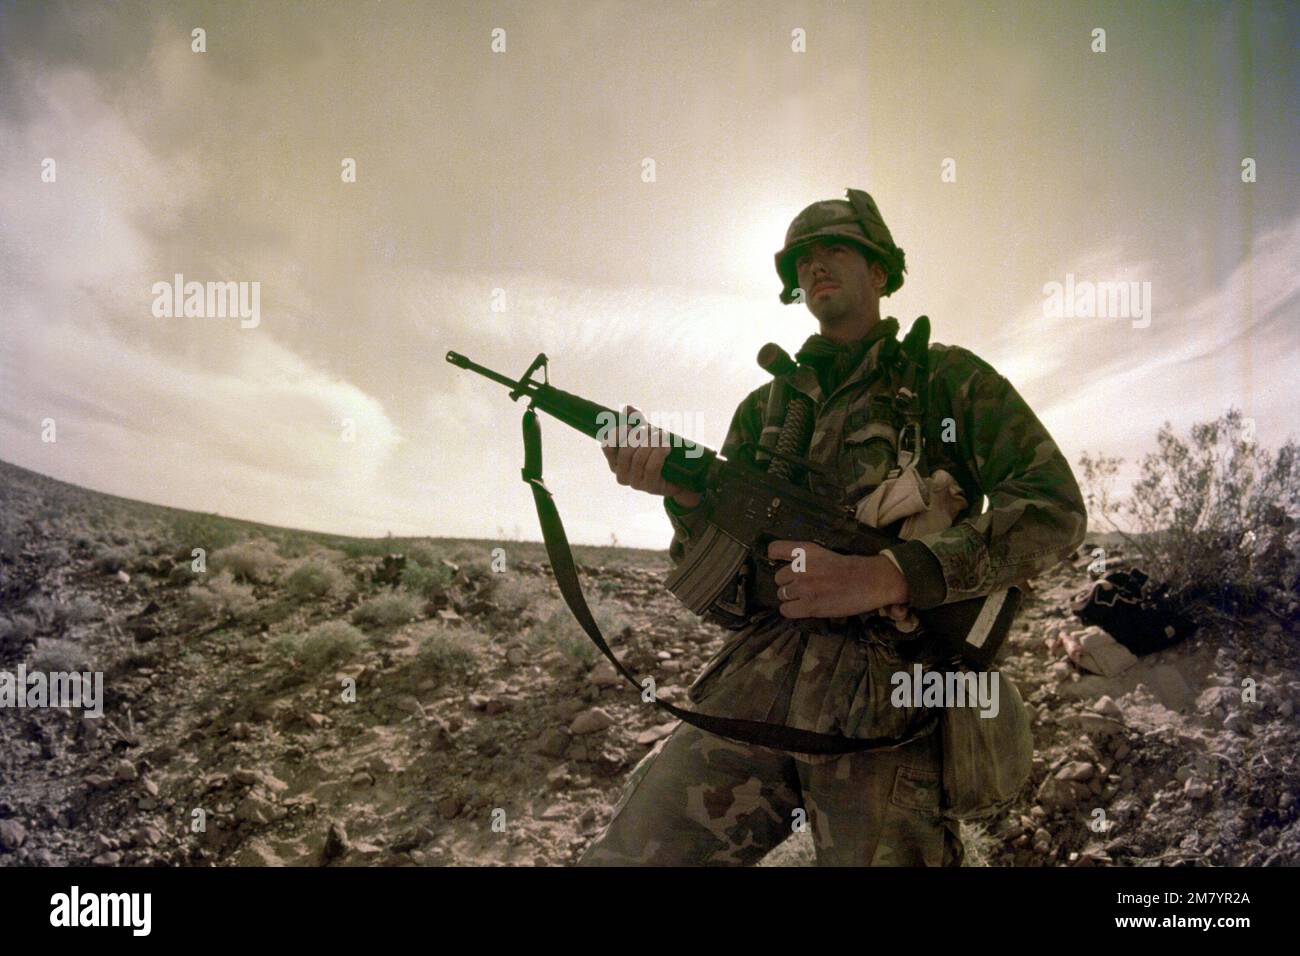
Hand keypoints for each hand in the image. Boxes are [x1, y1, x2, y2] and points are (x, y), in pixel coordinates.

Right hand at [600, 405, 701, 506]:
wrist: (678, 475)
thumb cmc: (657, 454)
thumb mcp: (646, 436)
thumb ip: (636, 422)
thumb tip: (627, 408)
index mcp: (615, 461)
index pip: (607, 446)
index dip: (616, 434)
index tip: (629, 426)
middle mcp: (621, 474)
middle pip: (625, 451)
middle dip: (639, 437)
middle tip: (651, 429)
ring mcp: (634, 483)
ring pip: (638, 458)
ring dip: (652, 443)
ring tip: (662, 435)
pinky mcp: (648, 487)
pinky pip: (651, 467)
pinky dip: (659, 453)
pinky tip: (666, 446)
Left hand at [768, 540, 908, 618]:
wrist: (872, 581)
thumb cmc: (852, 568)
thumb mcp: (825, 554)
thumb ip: (806, 559)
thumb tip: (789, 568)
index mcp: (806, 551)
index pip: (774, 549)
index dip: (774, 557)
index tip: (778, 561)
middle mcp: (801, 567)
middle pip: (778, 578)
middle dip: (789, 583)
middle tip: (804, 586)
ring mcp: (804, 587)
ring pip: (782, 594)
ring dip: (791, 597)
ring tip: (807, 598)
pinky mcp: (810, 606)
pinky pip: (786, 610)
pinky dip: (792, 611)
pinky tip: (804, 608)